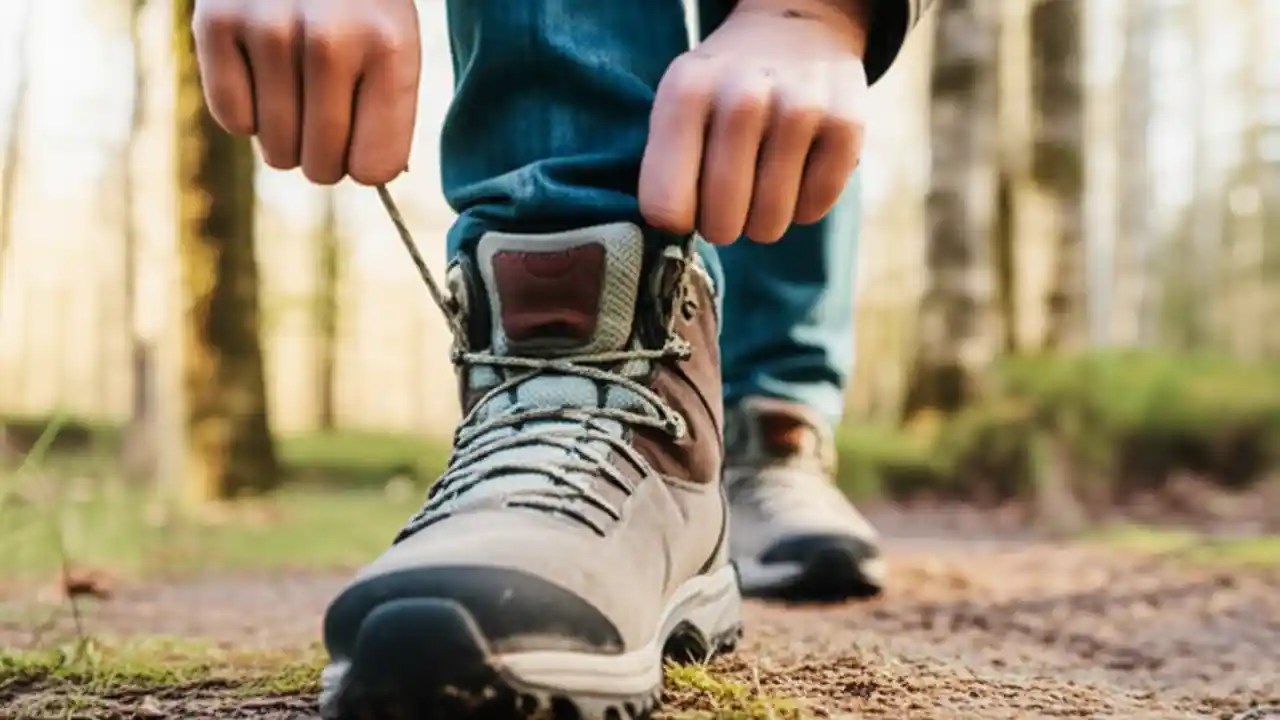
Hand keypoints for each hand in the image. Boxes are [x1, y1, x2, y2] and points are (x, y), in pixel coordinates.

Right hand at [192, 0, 420, 184]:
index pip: (374, 167)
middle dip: (325, 157)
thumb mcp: (395, 40)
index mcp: (389, 47)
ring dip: (286, 136)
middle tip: (327, 116)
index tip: (363, 145)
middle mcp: (329, 40)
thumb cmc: (358, 1)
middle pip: (322, 166)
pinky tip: (262, 72)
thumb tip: (371, 177)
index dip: (366, 165)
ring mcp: (268, 29)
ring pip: (276, 150)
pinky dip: (246, 112)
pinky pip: (232, 120)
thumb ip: (389, 113)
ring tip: (298, 88)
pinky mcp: (216, 21)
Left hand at [639, 0, 869, 244]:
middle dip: (723, 225)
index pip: (666, 206)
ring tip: (762, 184)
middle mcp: (741, 98)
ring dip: (763, 220)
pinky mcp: (846, 124)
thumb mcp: (680, 104)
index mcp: (686, 93)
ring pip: (768, 223)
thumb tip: (671, 238)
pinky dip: (803, 206)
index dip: (678, 220)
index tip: (688, 205)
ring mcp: (799, 109)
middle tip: (730, 199)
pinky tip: (798, 173)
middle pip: (720, 223)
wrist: (795, 31)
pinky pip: (813, 209)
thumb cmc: (724, 89)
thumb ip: (666, 167)